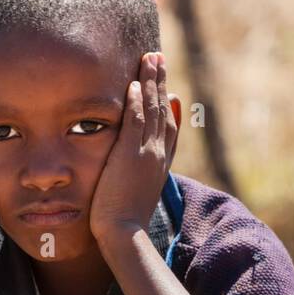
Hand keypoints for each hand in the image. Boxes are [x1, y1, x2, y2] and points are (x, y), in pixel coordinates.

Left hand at [89, 52, 178, 245]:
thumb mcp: (135, 199)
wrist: (125, 235)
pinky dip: (137, 100)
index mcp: (160, 167)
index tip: (167, 88)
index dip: (168, 105)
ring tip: (150, 59)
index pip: (168, 129)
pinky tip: (134, 83)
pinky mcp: (131, 155)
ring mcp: (147, 154)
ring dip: (151, 82)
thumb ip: (137, 181)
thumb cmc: (125, 226)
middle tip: (159, 59)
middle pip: (163, 112)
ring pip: (152, 110)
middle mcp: (159, 156)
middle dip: (161, 84)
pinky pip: (135, 121)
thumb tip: (136, 174)